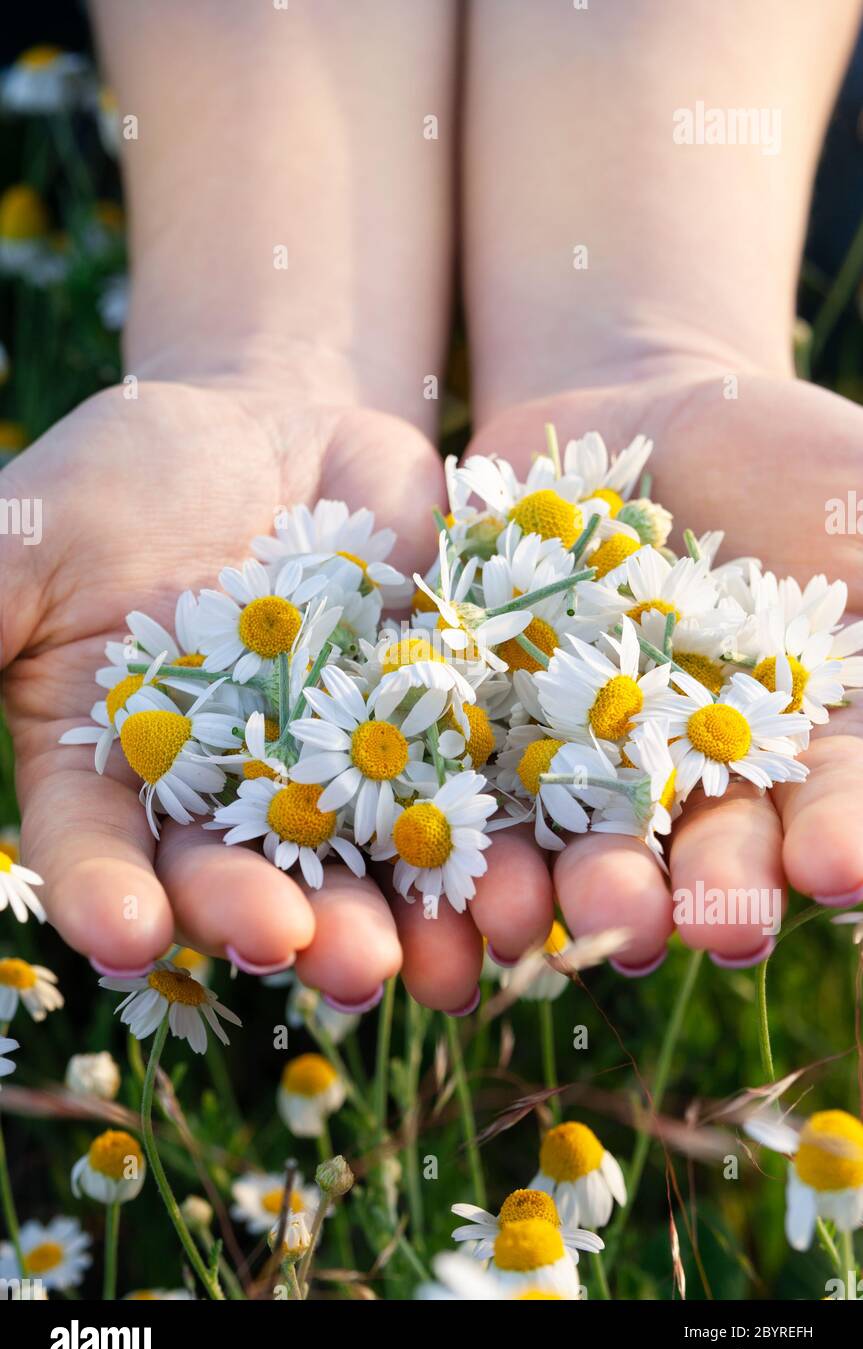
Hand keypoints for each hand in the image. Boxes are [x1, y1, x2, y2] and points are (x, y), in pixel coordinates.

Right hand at [1, 372, 449, 1007]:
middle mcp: (227, 798)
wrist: (270, 428)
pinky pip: (469, 796)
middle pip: (247, 877)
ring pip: (366, 867)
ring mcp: (339, 771)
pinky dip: (496, 844)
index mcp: (117, 770)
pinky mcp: (435, 729)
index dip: (110, 899)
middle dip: (275, 918)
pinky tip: (523, 890)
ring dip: (399, 919)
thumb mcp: (29, 535)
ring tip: (429, 965)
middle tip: (314, 957)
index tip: (129, 939)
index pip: (99, 852)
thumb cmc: (125, 479)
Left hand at [455, 360, 862, 978]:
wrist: (640, 413)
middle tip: (713, 923)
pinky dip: (462, 826)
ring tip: (574, 917)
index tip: (837, 864)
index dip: (846, 835)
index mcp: (811, 759)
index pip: (840, 810)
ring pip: (586, 848)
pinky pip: (472, 787)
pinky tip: (447, 870)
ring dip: (580, 887)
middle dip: (715, 888)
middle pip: (711, 855)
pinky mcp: (489, 735)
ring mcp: (589, 775)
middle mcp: (701, 795)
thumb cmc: (795, 465)